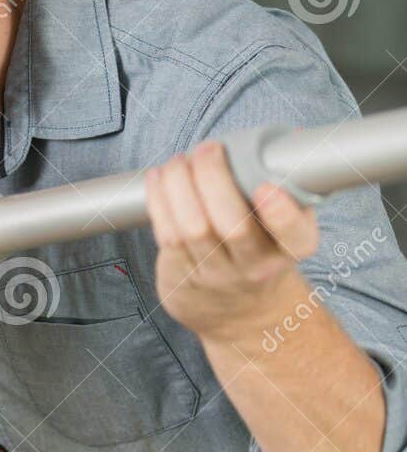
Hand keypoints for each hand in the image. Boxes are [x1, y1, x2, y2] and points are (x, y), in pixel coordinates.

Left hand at [144, 139, 318, 345]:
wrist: (241, 313)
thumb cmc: (262, 251)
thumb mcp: (289, 227)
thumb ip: (292, 186)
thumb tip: (294, 138)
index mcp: (290, 250)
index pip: (293, 236)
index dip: (280, 212)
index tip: (265, 186)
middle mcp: (255, 268)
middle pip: (231, 226)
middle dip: (213, 179)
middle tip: (208, 150)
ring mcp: (216, 277)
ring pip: (192, 228)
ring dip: (179, 184)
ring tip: (179, 161)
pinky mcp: (182, 278)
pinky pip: (166, 235)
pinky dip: (158, 200)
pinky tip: (158, 178)